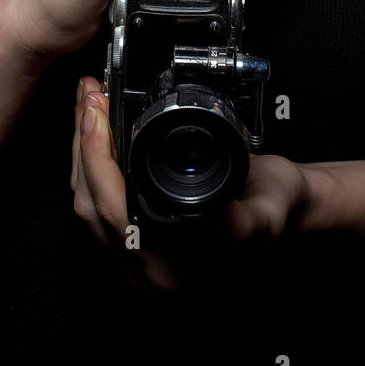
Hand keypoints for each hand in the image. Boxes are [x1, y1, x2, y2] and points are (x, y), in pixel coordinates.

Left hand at [71, 75, 307, 289]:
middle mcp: (149, 271)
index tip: (96, 113)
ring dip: (82, 147)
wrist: (282, 205)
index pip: (115, 213)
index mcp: (175, 269)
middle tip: (89, 95)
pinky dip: (92, 159)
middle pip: (90, 205)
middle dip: (82, 143)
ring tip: (88, 101)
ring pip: (88, 202)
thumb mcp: (268, 214)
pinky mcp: (132, 236)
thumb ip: (240, 223)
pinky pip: (98, 197)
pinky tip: (96, 127)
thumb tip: (209, 219)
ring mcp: (137, 257)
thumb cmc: (277, 208)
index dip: (97, 160)